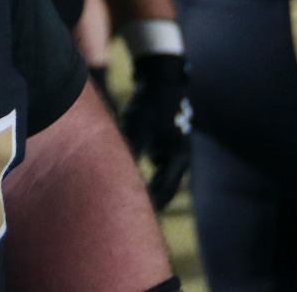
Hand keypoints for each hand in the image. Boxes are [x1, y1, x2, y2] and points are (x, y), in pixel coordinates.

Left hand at [121, 52, 190, 208]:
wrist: (161, 79)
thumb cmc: (150, 105)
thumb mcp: (138, 128)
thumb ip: (131, 151)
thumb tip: (117, 173)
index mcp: (178, 158)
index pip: (163, 191)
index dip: (148, 204)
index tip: (130, 216)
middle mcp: (179, 158)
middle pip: (165, 189)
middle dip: (150, 202)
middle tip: (129, 217)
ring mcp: (174, 152)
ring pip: (161, 178)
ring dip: (148, 189)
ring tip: (126, 201)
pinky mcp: (166, 145)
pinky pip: (157, 167)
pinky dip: (146, 175)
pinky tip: (128, 178)